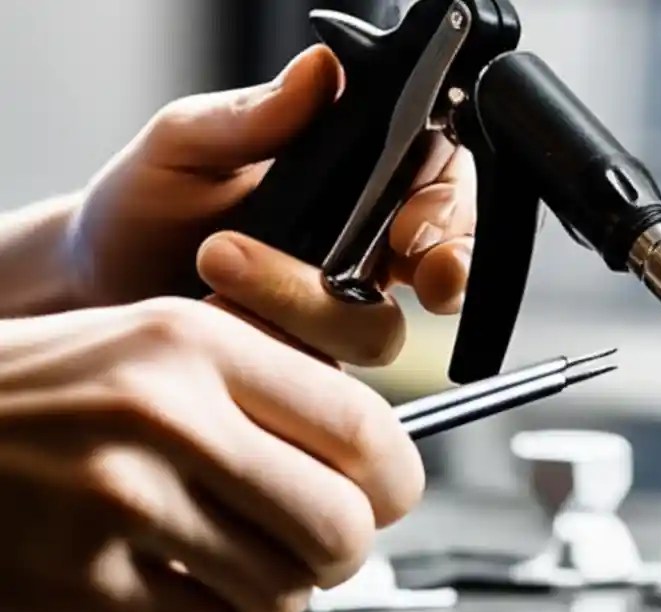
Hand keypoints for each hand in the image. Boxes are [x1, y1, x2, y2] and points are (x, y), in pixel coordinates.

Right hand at [0, 297, 423, 611]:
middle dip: (341, 552)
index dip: (394, 481)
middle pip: (341, 525)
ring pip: (283, 592)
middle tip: (311, 547)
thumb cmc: (42, 394)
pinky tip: (169, 591)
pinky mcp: (77, 581)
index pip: (363, 428)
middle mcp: (167, 415)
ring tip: (225, 562)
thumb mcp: (157, 345)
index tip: (383, 497)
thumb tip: (376, 461)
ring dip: (269, 593)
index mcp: (198, 343)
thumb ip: (266, 389)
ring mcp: (119, 501)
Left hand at [66, 45, 476, 365]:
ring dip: (310, 306)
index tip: (414, 230)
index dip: (448, 208)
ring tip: (223, 270)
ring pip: (383, 328)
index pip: (442, 178)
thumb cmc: (142, 205)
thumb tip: (320, 70)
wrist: (94, 285)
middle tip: (393, 266)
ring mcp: (344, 307)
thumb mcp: (186, 142)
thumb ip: (254, 114)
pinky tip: (228, 321)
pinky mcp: (315, 363)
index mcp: (354, 172)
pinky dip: (284, 352)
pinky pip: (333, 374)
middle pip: (444, 259)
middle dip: (437, 269)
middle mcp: (364, 240)